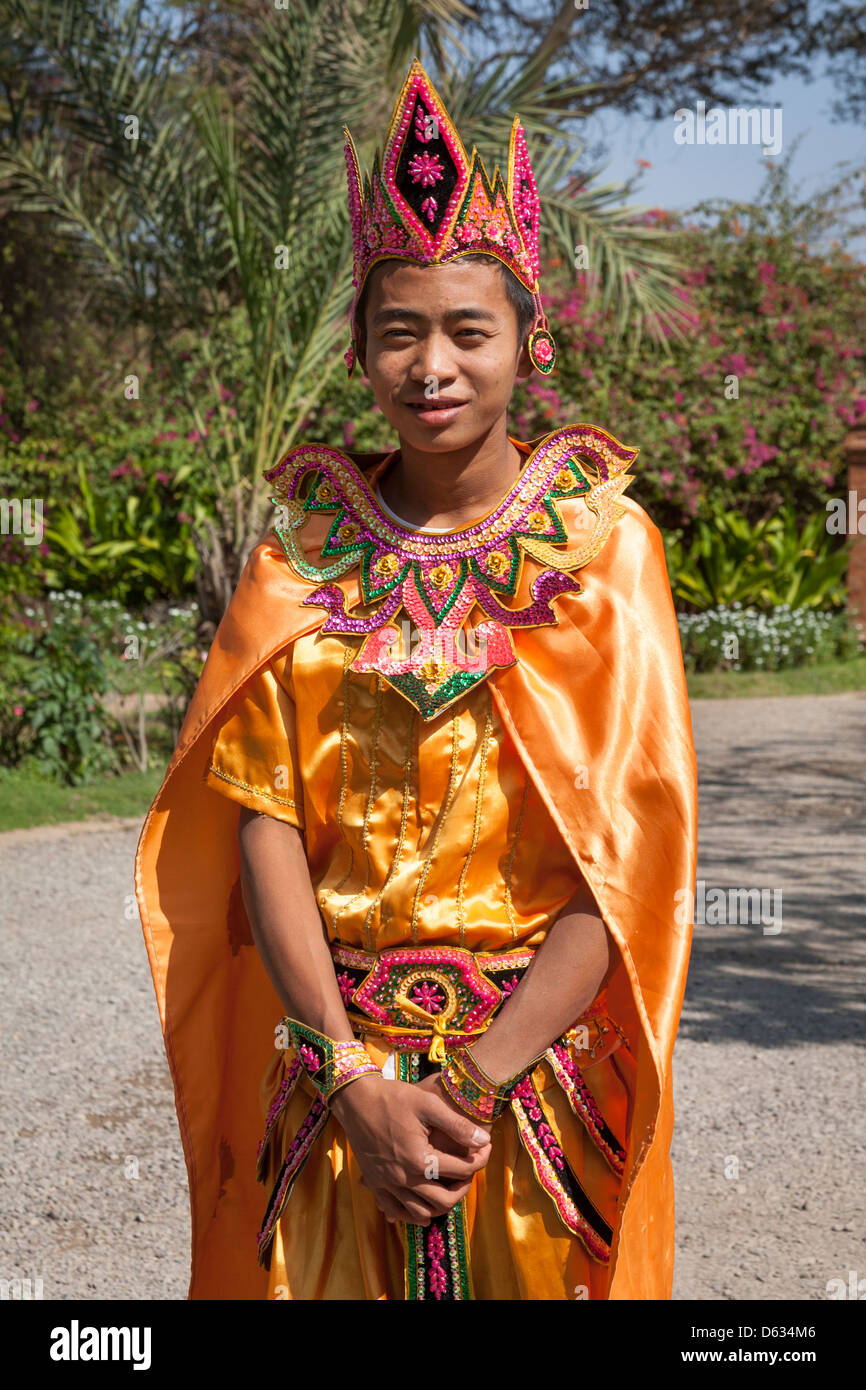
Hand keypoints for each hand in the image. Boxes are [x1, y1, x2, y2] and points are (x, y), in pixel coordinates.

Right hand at [330, 1071, 491, 1225]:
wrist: (356, 1100)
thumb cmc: (393, 1098)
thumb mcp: (428, 1104)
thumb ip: (457, 1125)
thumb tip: (484, 1141)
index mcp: (419, 1159)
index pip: (462, 1170)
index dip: (480, 1159)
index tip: (486, 1147)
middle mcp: (403, 1179)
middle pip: (444, 1201)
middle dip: (463, 1188)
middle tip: (468, 1171)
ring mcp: (387, 1185)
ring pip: (420, 1214)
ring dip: (439, 1205)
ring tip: (447, 1185)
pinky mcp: (375, 1184)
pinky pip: (395, 1212)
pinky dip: (411, 1213)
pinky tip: (421, 1202)